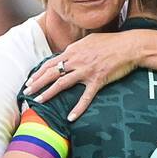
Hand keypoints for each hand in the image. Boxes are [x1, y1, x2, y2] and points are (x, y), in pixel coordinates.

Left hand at [23, 32, 140, 120]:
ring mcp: (86, 71)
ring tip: (39, 101)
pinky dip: (78, 108)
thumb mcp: (90, 40)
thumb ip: (77, 48)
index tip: (30, 80)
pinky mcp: (97, 80)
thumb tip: (69, 52)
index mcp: (73, 51)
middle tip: (27, 92)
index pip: (50, 63)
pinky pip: (85, 97)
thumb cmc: (112, 41)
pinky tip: (71, 118)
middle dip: (37, 83)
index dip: (39, 72)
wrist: (129, 47)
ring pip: (62, 84)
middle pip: (51, 73)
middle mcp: (76, 61)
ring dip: (49, 93)